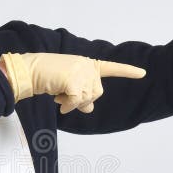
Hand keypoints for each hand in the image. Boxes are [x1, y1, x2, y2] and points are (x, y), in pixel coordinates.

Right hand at [0, 52, 145, 113]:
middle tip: (65, 98)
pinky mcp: (73, 81)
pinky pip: (77, 102)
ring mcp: (81, 72)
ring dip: (73, 104)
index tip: (143, 73)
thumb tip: (89, 109)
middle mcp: (87, 66)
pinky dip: (68, 106)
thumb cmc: (46, 76)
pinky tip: (58, 101)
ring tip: (59, 96)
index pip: (111, 68)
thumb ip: (81, 95)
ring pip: (88, 98)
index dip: (128, 71)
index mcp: (87, 64)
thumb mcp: (67, 86)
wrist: (30, 70)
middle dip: (83, 100)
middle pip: (97, 92)